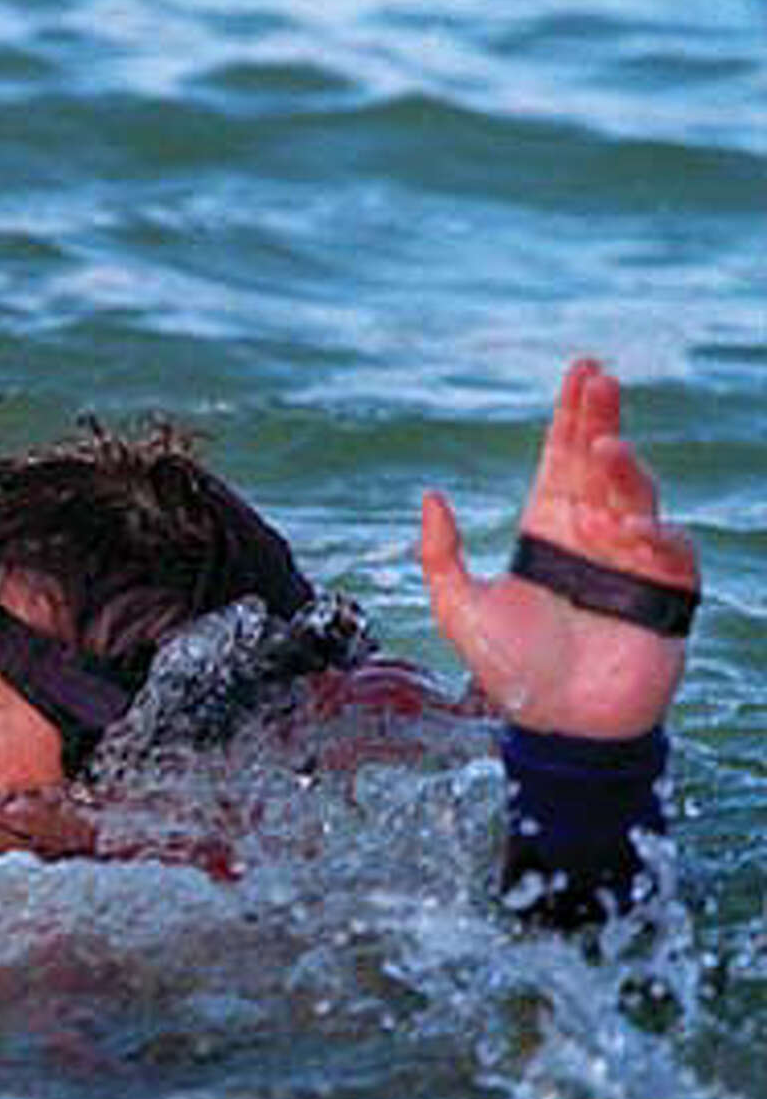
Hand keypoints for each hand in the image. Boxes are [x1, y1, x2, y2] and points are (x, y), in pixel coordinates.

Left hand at [419, 358, 697, 739]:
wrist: (557, 727)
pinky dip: (654, 535)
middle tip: (598, 380)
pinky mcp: (664, 594)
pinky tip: (628, 532)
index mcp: (547, 529)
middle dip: (601, 418)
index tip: (581, 371)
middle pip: (601, 463)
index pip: (561, 459)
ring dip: (624, 468)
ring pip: (637, 496)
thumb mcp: (458, 608)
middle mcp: (592, 534)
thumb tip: (430, 496)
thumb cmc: (510, 669)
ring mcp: (630, 560)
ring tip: (604, 449)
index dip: (572, 415)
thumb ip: (439, 555)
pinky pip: (669, 551)